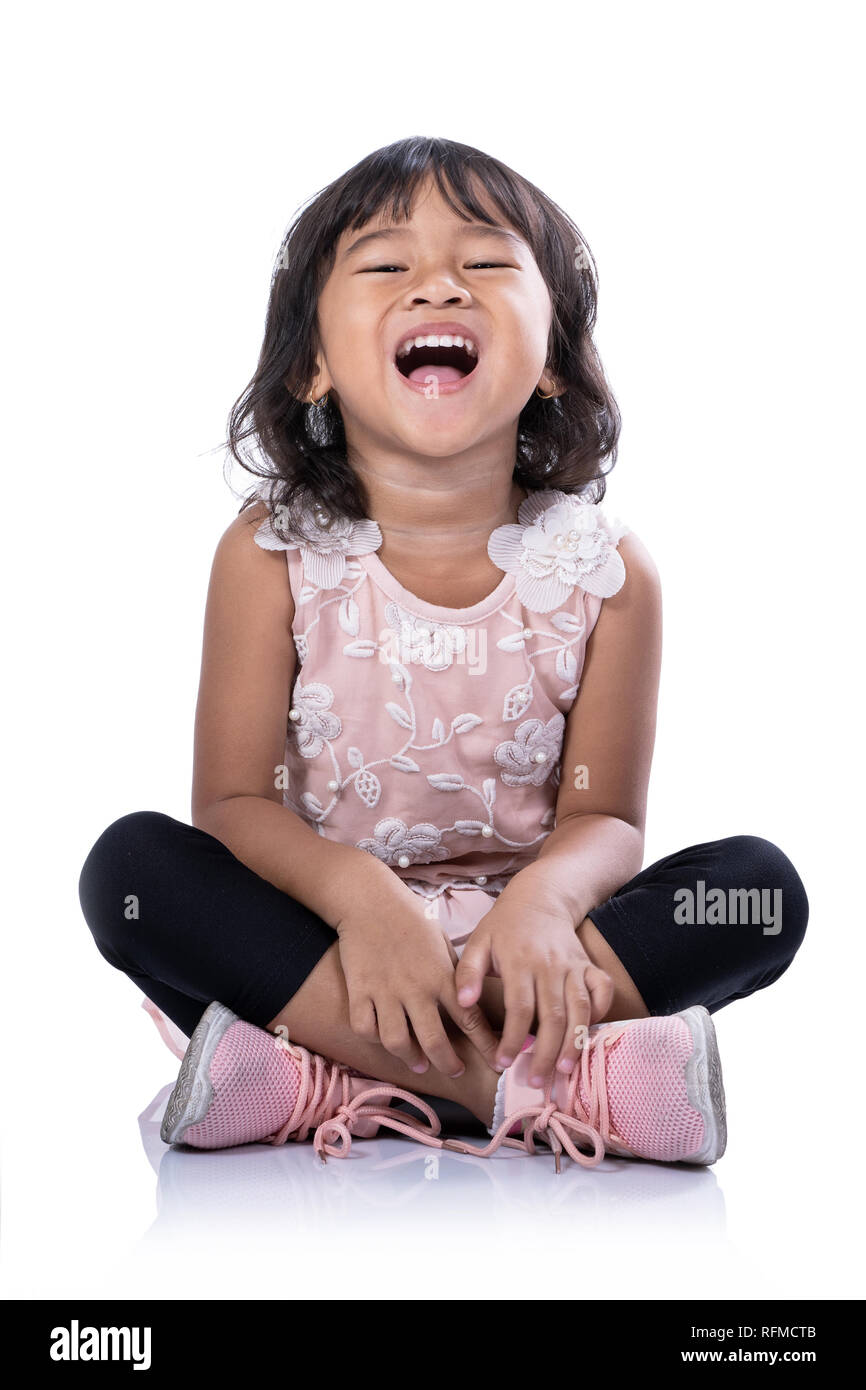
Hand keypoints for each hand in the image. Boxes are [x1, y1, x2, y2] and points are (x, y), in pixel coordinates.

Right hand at [335, 879, 501, 1078]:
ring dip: (411, 1059)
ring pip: (397, 1042)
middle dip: (448, 1064)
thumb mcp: (443, 944)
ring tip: (419, 1064)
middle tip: (455, 1070)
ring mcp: (385, 991)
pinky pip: (365, 1029)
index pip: (470, 1019)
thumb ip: (455, 975)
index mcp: (442, 976)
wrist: (371, 901)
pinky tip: (384, 1040)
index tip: (495, 1062)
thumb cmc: (412, 920)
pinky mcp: (360, 991)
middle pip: (434, 1042)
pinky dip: (374, 1039)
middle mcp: (416, 988)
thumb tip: (470, 1002)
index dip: (485, 1045)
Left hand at [453, 894, 613, 1086]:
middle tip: (536, 1082)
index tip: (502, 1063)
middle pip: (552, 1016)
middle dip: (545, 1053)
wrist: (539, 899)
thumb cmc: (503, 927)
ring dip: (574, 1043)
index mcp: (520, 962)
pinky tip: (589, 1036)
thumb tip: (462, 1004)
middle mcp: (550, 965)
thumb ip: (467, 973)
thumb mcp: (478, 943)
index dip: (511, 1039)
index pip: (519, 1008)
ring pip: (580, 1009)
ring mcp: (573, 965)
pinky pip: (602, 991)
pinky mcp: (589, 965)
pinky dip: (601, 1014)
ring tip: (564, 1071)